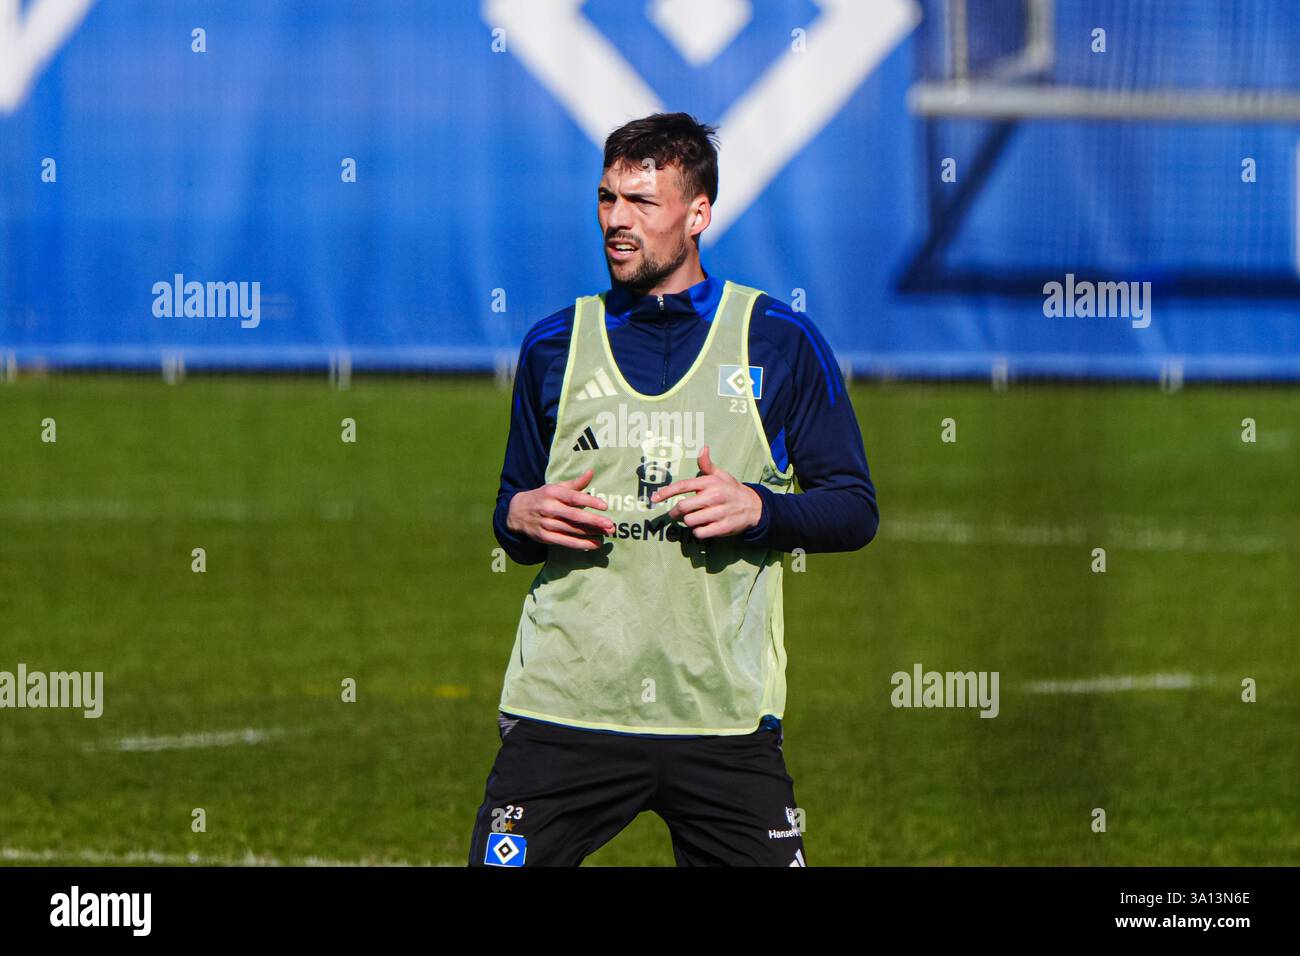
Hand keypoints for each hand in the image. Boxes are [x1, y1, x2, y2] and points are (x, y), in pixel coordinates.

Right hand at [506, 468, 614, 550]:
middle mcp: (548, 508)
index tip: (604, 506)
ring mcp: (546, 524)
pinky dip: (581, 545)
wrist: (517, 512)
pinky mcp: (544, 537)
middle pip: (574, 516)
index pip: (573, 497)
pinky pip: (565, 542)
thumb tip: (591, 472)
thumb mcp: (556, 487)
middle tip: (610, 525)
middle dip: (594, 521)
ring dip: (591, 533)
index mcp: (552, 492)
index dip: (589, 501)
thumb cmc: (543, 497)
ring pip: (572, 530)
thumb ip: (575, 483)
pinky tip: (594, 544)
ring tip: (607, 533)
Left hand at [648, 445, 762, 538]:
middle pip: (683, 507)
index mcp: (710, 482)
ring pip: (690, 521)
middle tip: (677, 514)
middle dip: (676, 512)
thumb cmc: (731, 490)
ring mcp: (719, 512)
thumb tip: (703, 448)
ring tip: (697, 518)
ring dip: (690, 522)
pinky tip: (705, 527)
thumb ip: (707, 465)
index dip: (666, 492)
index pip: (683, 486)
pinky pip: (700, 532)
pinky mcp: (723, 527)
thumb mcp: (721, 475)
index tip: (654, 498)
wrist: (754, 507)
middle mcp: (714, 496)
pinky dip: (699, 532)